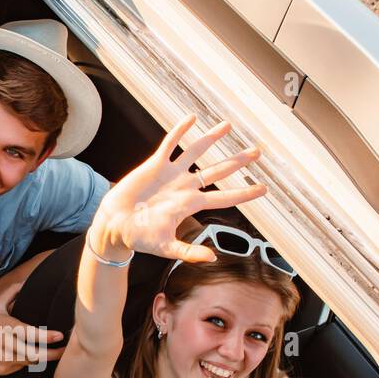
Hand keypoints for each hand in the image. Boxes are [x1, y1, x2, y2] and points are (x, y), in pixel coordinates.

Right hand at [0, 283, 63, 375]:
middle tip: (64, 351)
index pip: (30, 333)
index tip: (60, 336)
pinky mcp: (1, 370)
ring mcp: (3, 359)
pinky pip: (19, 367)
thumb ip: (10, 292)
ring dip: (40, 357)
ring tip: (51, 353)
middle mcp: (5, 345)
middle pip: (35, 353)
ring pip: (30, 361)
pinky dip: (24, 361)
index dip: (48, 336)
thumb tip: (25, 281)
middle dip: (53, 354)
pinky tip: (22, 354)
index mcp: (5, 327)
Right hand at [91, 116, 266, 262]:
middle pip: (217, 171)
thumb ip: (189, 253)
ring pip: (196, 151)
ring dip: (211, 138)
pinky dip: (180, 131)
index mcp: (190, 205)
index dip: (244, 193)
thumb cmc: (140, 238)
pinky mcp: (155, 165)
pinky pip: (170, 144)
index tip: (263, 189)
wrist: (115, 226)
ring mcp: (171, 174)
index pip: (224, 197)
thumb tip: (212, 258)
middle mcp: (185, 187)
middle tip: (257, 152)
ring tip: (227, 126)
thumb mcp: (167, 248)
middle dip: (237, 161)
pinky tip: (191, 119)